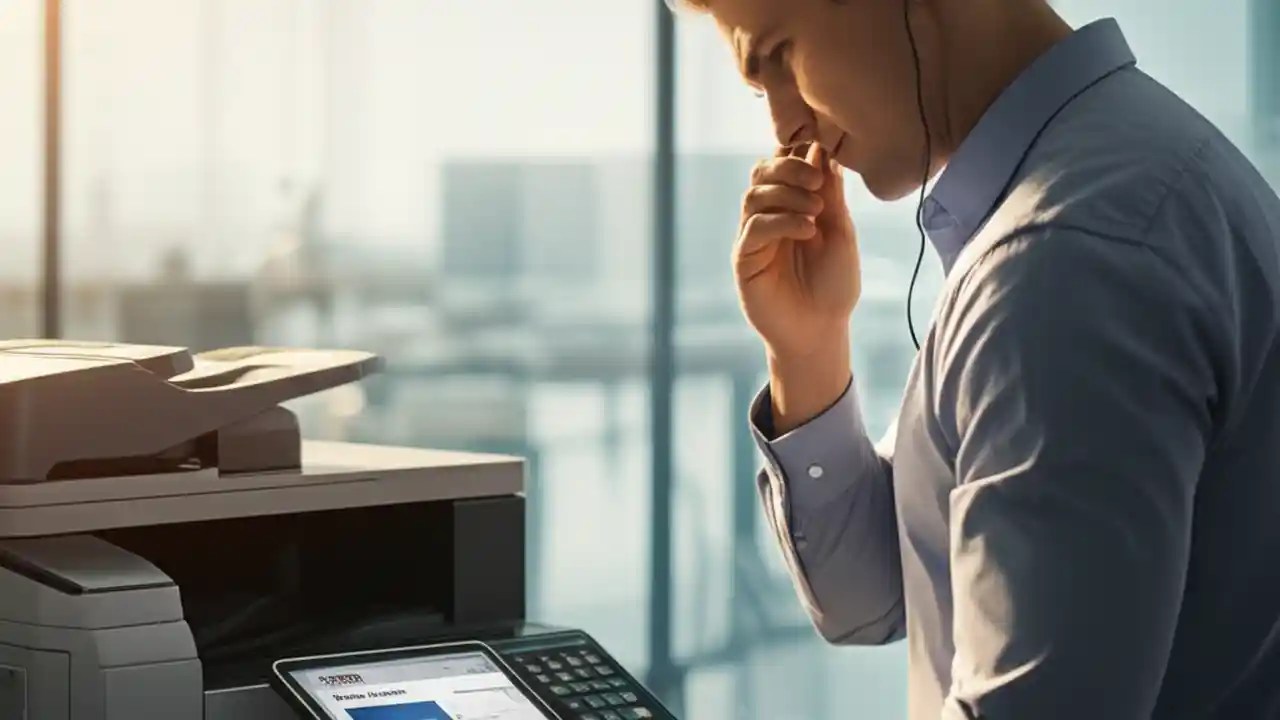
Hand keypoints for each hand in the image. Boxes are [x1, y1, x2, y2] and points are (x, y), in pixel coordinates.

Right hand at [733, 142, 860, 359]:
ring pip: (754, 195)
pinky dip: (781, 221)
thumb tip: (825, 151)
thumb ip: (831, 195)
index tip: (822, 153)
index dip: (797, 151)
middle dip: (788, 166)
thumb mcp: (840, 232)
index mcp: (792, 204)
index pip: (783, 163)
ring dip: (786, 194)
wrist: (820, 330)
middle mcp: (768, 215)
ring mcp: (753, 237)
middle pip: (761, 171)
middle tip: (816, 181)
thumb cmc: (834, 284)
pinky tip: (808, 230)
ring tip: (816, 212)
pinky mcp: (744, 259)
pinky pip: (753, 227)